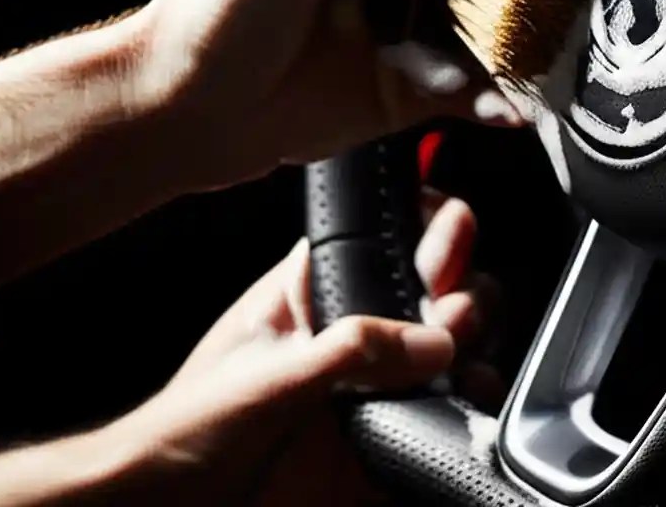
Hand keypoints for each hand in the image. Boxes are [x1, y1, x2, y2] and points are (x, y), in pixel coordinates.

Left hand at [0, 193, 494, 506]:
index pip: (384, 236)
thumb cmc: (188, 429)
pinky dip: (474, 405)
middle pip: (435, 288)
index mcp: (314, 293)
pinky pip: (449, 411)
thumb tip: (436, 337)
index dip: (425, 230)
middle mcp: (353, 331)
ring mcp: (375, 384)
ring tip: (469, 362)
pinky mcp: (389, 435)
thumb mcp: (267, 376)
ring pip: (452, 346)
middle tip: (457, 312)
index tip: (444, 248)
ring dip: (476, 344)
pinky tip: (475, 402)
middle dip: (464, 290)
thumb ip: (352, 350)